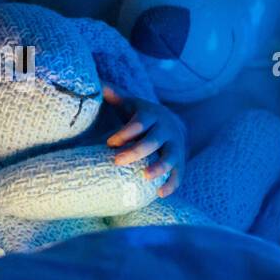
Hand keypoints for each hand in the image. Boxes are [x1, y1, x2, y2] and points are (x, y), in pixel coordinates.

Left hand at [102, 82, 185, 197]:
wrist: (172, 123)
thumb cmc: (143, 115)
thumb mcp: (131, 103)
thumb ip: (115, 96)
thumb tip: (98, 84)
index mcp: (152, 115)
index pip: (139, 123)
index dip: (126, 132)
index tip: (110, 142)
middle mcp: (166, 130)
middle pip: (153, 141)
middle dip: (136, 151)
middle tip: (117, 161)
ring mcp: (176, 146)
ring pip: (170, 157)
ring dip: (159, 167)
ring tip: (144, 178)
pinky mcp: (180, 161)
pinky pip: (179, 173)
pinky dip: (172, 184)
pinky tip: (160, 194)